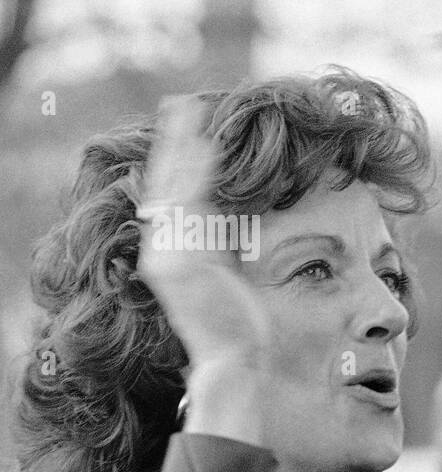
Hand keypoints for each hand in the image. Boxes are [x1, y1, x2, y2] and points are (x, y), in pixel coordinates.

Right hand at [136, 95, 268, 440]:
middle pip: (168, 186)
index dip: (182, 166)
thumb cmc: (244, 333)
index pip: (177, 201)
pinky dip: (196, 172)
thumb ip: (228, 256)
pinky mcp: (181, 261)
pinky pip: (190, 205)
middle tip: (182, 106)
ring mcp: (171, 258)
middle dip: (175, 146)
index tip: (193, 134)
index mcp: (177, 260)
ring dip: (182, 148)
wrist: (238, 364)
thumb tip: (242, 233)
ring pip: (175, 188)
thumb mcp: (234, 284)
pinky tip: (206, 143)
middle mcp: (167, 255)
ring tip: (190, 111)